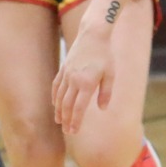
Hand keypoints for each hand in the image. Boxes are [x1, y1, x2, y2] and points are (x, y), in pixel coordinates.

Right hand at [51, 14, 114, 135]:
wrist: (93, 34)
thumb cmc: (105, 55)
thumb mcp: (111, 74)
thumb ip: (105, 92)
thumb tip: (102, 108)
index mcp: (86, 83)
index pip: (78, 107)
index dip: (75, 121)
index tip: (74, 131)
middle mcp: (74, 80)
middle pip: (67, 105)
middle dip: (66, 119)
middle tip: (67, 131)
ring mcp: (67, 74)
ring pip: (59, 96)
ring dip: (59, 110)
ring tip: (59, 121)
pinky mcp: (64, 68)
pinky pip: (56, 85)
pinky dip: (55, 96)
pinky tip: (55, 104)